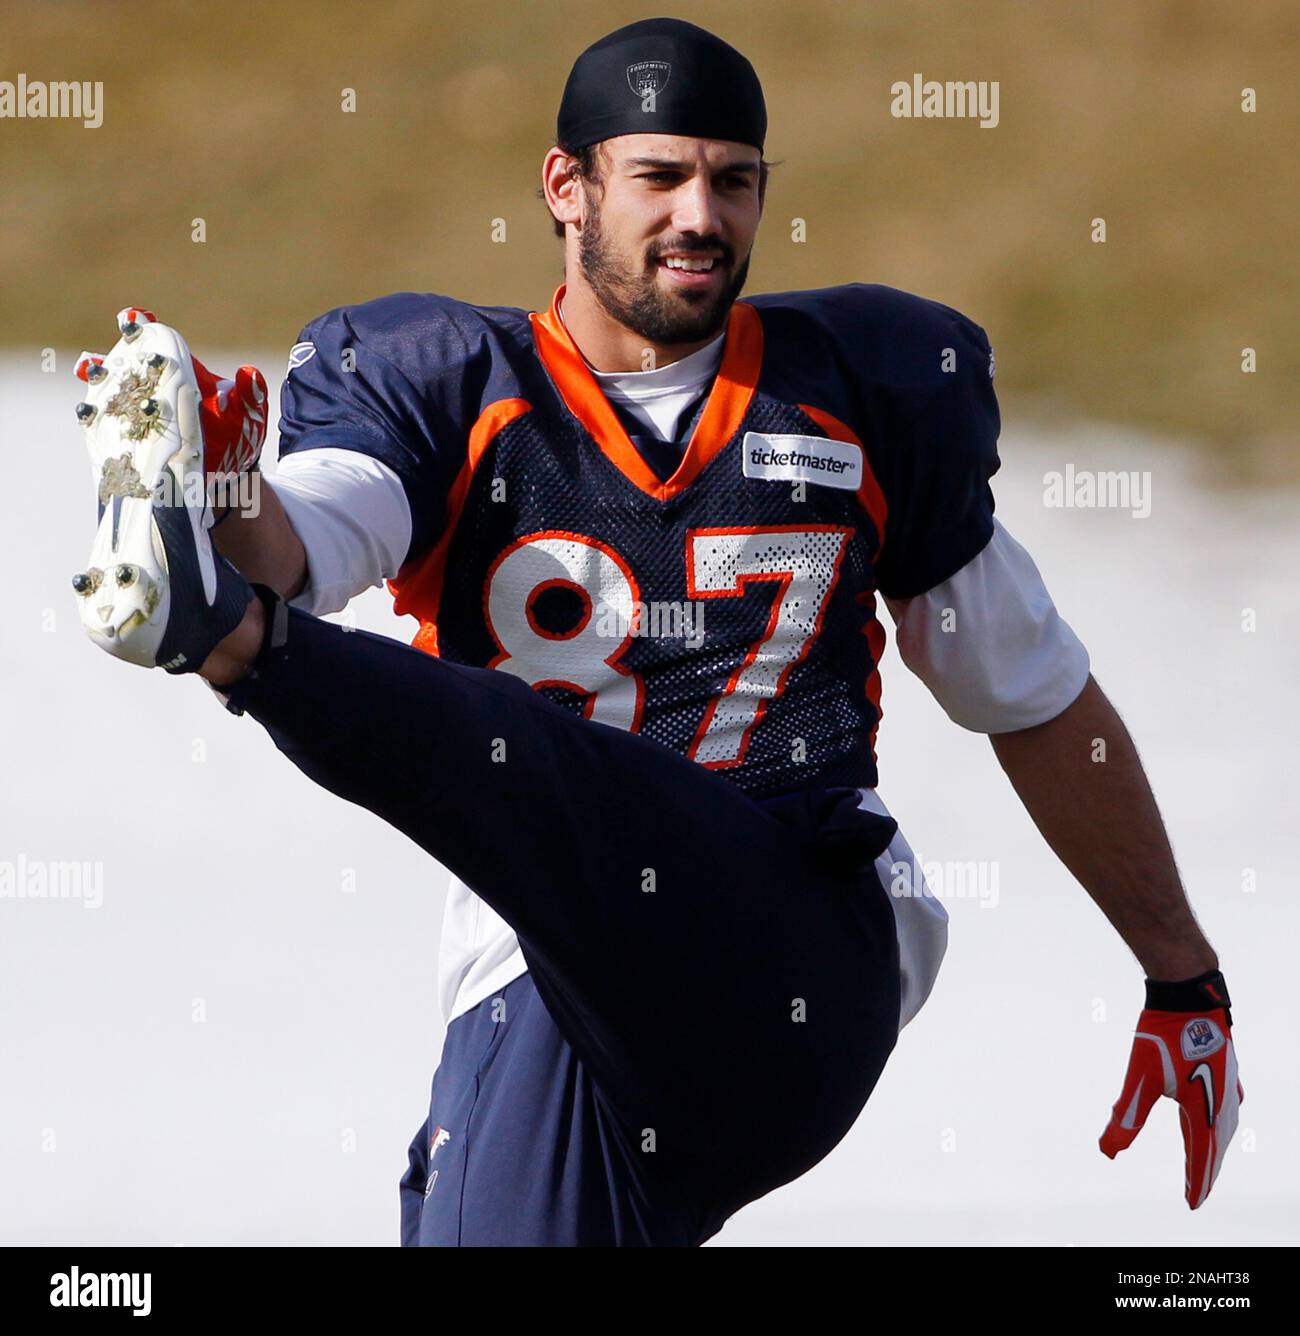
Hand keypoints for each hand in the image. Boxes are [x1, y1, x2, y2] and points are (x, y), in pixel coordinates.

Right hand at [76, 307, 267, 496]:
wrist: (228, 474)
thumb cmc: (239, 434)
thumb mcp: (249, 413)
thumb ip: (250, 393)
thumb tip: (249, 373)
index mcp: (182, 371)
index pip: (161, 343)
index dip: (144, 327)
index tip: (136, 318)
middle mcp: (156, 387)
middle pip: (129, 364)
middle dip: (115, 358)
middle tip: (103, 355)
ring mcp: (143, 411)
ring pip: (115, 393)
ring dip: (101, 384)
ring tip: (91, 376)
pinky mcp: (136, 437)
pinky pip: (114, 427)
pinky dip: (100, 419)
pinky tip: (88, 413)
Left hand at [1099, 969, 1242, 1208]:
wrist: (1188, 992)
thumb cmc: (1163, 1032)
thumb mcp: (1140, 1076)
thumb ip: (1127, 1116)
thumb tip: (1107, 1151)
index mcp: (1205, 1108)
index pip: (1201, 1156)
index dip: (1195, 1181)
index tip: (1191, 1203)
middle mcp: (1224, 1100)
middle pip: (1217, 1145)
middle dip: (1207, 1169)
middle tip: (1197, 1191)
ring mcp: (1229, 1083)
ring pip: (1226, 1126)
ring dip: (1215, 1147)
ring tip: (1206, 1161)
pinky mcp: (1226, 1067)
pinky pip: (1227, 1104)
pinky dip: (1220, 1121)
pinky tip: (1219, 1117)